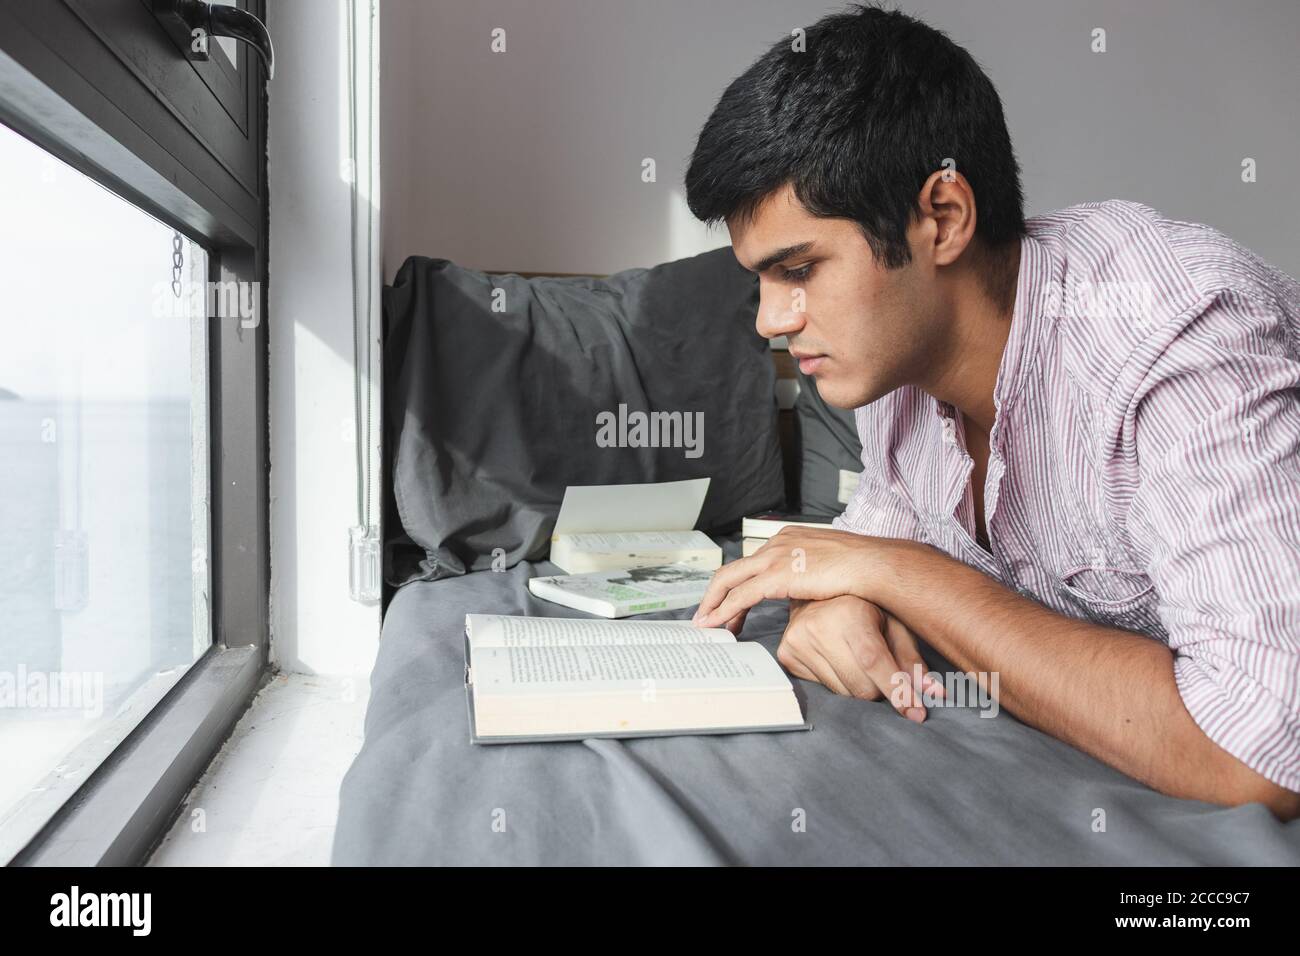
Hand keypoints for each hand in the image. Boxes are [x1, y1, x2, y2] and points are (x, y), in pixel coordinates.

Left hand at [693, 527, 883, 629]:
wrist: (871, 565)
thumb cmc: (860, 568)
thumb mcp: (828, 564)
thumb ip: (809, 573)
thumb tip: (806, 589)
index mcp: (788, 538)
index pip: (753, 563)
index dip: (738, 585)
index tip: (732, 604)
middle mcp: (776, 543)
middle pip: (733, 569)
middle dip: (716, 594)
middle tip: (707, 615)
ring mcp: (774, 557)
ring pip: (729, 581)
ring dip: (713, 604)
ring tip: (704, 623)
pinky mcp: (776, 576)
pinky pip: (741, 596)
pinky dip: (725, 611)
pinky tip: (717, 624)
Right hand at [778, 596, 943, 721]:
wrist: (817, 589)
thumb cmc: (863, 605)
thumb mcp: (893, 622)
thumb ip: (912, 658)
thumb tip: (936, 691)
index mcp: (848, 613)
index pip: (873, 662)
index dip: (897, 690)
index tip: (916, 712)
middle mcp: (818, 626)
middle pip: (860, 686)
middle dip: (880, 690)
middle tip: (882, 672)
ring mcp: (797, 641)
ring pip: (842, 693)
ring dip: (858, 687)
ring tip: (857, 660)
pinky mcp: (786, 655)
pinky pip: (822, 688)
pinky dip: (838, 682)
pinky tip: (836, 658)